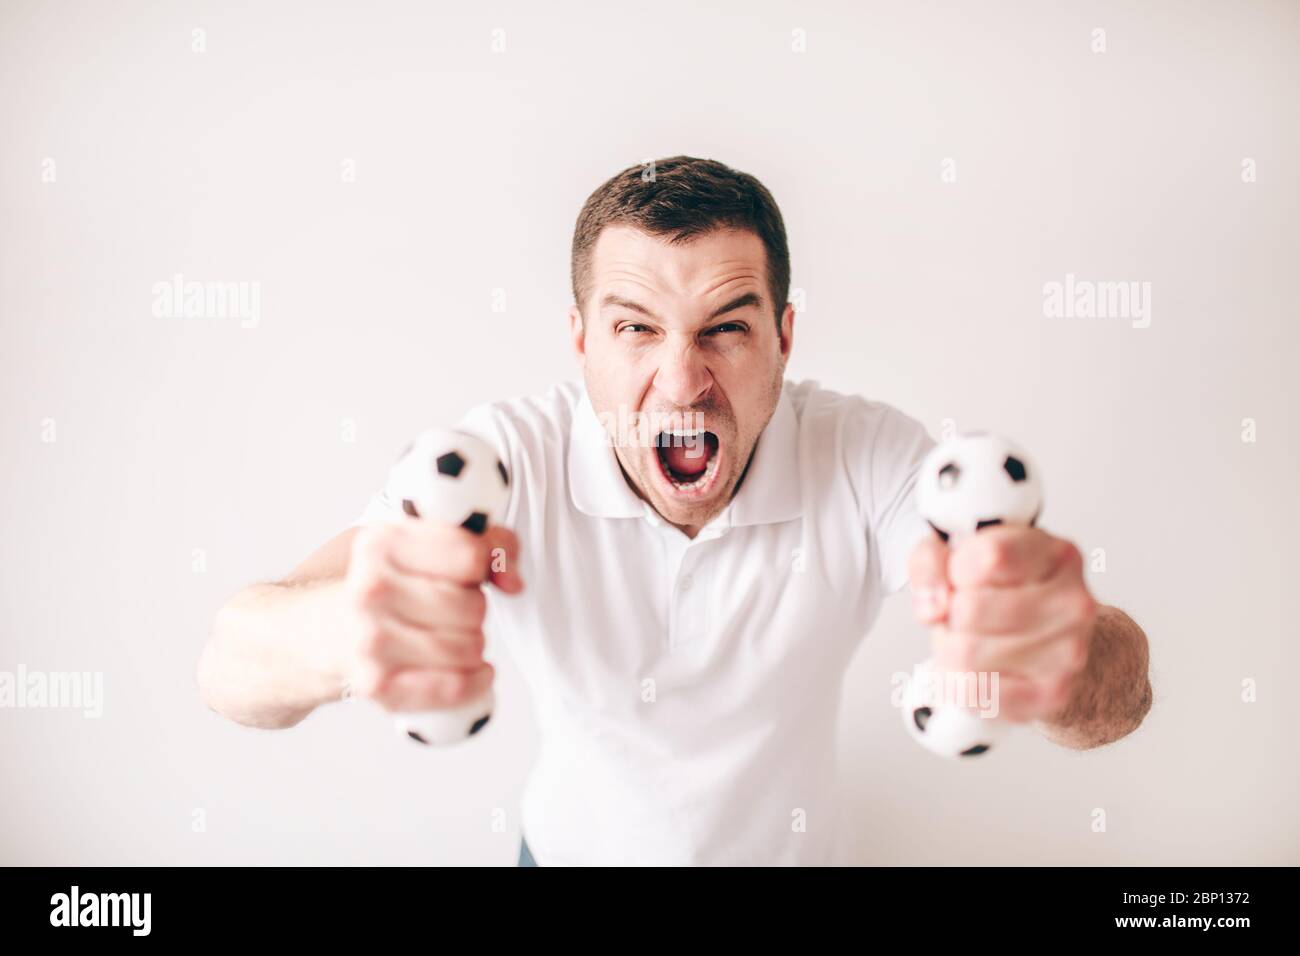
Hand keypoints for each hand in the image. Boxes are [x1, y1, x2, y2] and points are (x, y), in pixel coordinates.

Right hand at [340, 521, 522, 712]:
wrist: (334, 629)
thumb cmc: (394, 585)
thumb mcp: (431, 545)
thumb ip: (489, 546)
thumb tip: (512, 581)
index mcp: (383, 543)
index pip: (470, 555)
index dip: (482, 565)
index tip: (471, 572)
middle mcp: (370, 590)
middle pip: (472, 606)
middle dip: (476, 609)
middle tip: (458, 610)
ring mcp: (370, 640)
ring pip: (469, 647)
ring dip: (475, 645)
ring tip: (458, 637)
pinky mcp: (377, 684)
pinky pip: (453, 687)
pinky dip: (475, 681)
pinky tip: (474, 670)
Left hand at [907, 526, 1096, 721]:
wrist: (1047, 644)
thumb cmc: (1000, 595)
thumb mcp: (957, 557)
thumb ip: (931, 563)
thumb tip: (934, 607)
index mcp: (1054, 555)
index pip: (990, 556)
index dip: (956, 569)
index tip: (961, 575)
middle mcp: (1071, 602)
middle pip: (970, 610)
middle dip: (949, 615)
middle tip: (962, 615)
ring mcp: (1067, 652)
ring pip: (966, 654)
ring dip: (950, 649)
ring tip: (971, 640)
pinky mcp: (1051, 694)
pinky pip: (973, 691)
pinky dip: (957, 682)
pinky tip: (975, 669)